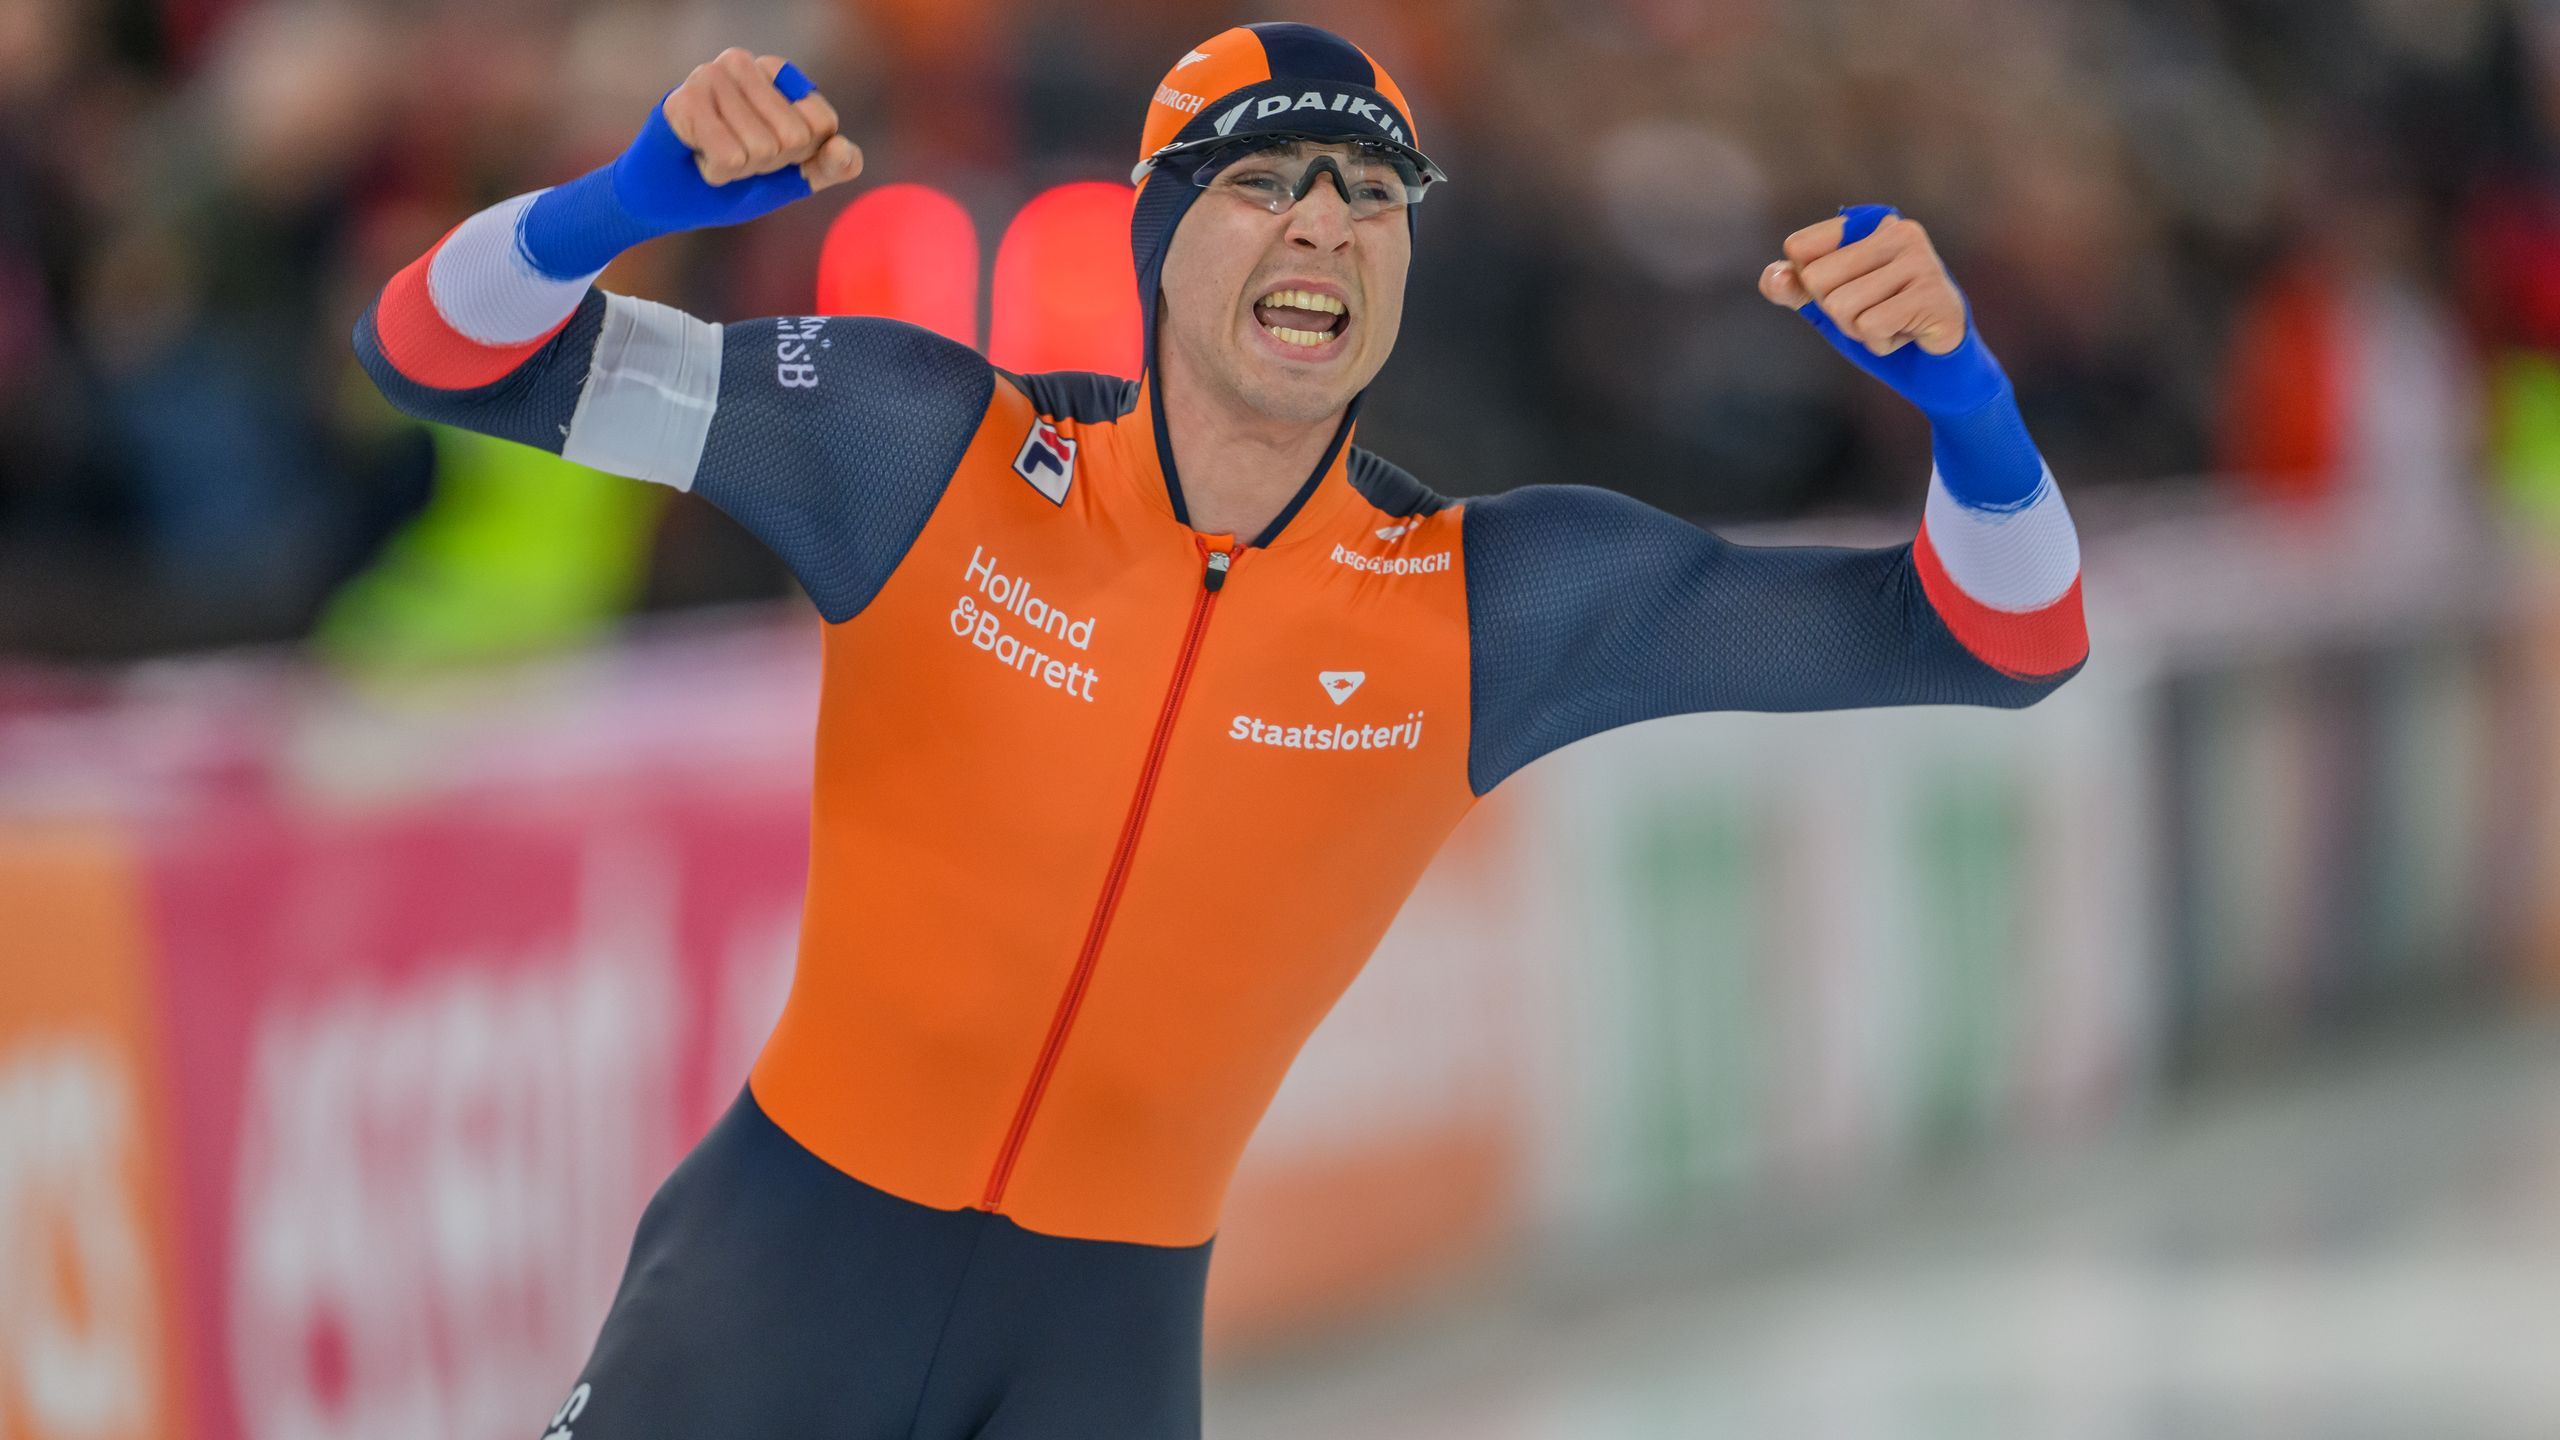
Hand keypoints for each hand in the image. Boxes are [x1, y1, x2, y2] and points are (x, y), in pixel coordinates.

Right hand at [663, 48, 861, 191]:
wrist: (669, 200)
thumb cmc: (732, 179)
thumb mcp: (791, 176)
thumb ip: (829, 166)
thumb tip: (846, 151)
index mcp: (776, 72)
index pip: (822, 124)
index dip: (800, 155)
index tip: (770, 153)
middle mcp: (742, 63)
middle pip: (793, 138)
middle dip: (768, 164)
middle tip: (736, 156)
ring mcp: (708, 76)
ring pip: (761, 149)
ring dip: (740, 171)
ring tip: (714, 155)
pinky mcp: (682, 101)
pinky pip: (730, 158)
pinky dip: (717, 174)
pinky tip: (697, 158)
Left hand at [1759, 210, 1965, 356]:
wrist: (1935, 361)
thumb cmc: (1879, 322)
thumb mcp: (1827, 304)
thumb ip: (1794, 288)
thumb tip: (1773, 277)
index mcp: (1867, 224)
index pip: (1798, 249)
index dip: (1810, 285)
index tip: (1847, 290)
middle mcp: (1896, 231)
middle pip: (1816, 279)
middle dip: (1835, 312)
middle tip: (1872, 313)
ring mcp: (1920, 260)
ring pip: (1841, 306)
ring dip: (1859, 331)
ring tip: (1891, 323)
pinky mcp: (1932, 294)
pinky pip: (1870, 327)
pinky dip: (1880, 344)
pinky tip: (1907, 334)